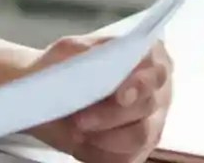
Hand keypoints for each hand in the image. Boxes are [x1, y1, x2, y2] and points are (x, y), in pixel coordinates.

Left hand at [27, 36, 172, 162]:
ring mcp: (152, 120)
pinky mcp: (140, 148)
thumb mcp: (66, 51)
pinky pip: (128, 156)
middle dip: (111, 115)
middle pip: (147, 105)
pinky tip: (83, 142)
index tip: (121, 97)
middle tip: (80, 120)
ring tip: (77, 131)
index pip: (154, 68)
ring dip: (104, 137)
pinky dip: (101, 152)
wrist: (46, 95)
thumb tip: (94, 59)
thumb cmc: (63, 68)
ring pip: (140, 135)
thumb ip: (82, 50)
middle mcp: (156, 88)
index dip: (140, 84)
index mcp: (146, 55)